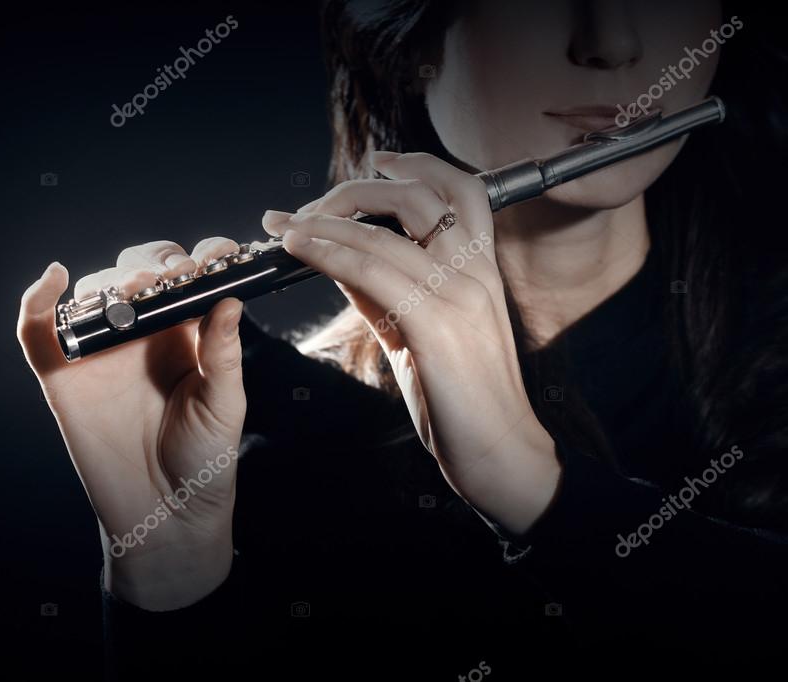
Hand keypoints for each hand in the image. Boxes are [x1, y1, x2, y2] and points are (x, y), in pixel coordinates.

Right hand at [17, 237, 246, 609]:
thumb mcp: (224, 404)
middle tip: (170, 275)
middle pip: (138, 273)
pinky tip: (54, 280)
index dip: (200, 259)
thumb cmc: (204, 457)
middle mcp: (142, 333)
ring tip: (133, 291)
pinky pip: (39, 329)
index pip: (187, 279)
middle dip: (154, 263)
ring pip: (95, 293)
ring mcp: (101, 351)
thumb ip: (222, 355)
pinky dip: (36, 300)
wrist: (166, 514)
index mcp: (185, 333)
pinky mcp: (64, 374)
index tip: (218, 256)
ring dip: (109, 280)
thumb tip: (231, 301)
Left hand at [262, 152, 560, 534]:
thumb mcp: (426, 332)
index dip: (418, 164)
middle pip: (419, 195)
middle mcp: (476, 273)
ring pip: (386, 231)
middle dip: (356, 191)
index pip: (460, 191)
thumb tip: (342, 260)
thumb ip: (390, 291)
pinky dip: (328, 252)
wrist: (502, 453)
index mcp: (482, 271)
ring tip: (286, 226)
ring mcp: (459, 295)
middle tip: (310, 209)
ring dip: (326, 220)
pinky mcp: (436, 325)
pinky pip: (371, 271)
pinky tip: (299, 250)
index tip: (377, 160)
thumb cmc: (465, 398)